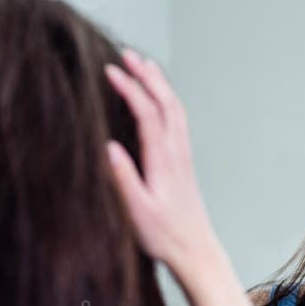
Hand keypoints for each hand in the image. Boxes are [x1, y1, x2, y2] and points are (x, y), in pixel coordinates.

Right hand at [104, 49, 218, 269]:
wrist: (195, 250)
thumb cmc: (164, 236)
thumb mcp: (137, 212)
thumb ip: (123, 179)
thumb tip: (109, 147)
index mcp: (164, 161)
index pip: (147, 113)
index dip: (130, 88)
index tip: (110, 71)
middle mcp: (177, 153)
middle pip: (166, 102)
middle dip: (147, 75)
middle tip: (126, 54)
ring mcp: (183, 156)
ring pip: (175, 109)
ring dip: (159, 84)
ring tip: (142, 65)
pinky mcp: (184, 162)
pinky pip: (178, 121)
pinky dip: (167, 100)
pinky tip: (158, 98)